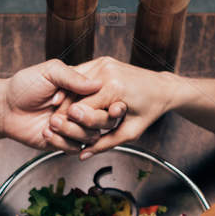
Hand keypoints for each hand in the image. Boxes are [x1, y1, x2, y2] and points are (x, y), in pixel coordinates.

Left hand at [2, 60, 123, 150]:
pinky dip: (60, 142)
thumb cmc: (26, 86)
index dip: (103, 102)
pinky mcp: (64, 144)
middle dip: (87, 118)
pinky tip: (46, 132)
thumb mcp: (50, 72)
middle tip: (69, 111)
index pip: (104, 99)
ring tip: (51, 121)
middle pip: (103, 121)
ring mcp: (74, 128)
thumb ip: (73, 77)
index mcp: (82, 91)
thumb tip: (98, 83)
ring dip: (71, 130)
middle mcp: (82, 110)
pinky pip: (74, 148)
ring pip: (90, 137)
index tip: (104, 104)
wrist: (6, 108)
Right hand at [45, 58, 177, 157]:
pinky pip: (81, 76)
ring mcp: (103, 63)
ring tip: (58, 115)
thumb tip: (83, 155)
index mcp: (114, 89)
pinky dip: (73, 89)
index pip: (82, 108)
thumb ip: (105, 143)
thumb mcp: (130, 132)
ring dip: (65, 100)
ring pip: (75, 84)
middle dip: (64, 112)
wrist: (161, 88)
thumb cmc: (149, 111)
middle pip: (75, 95)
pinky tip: (66, 100)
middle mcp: (107, 72)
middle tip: (53, 126)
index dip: (69, 123)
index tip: (57, 134)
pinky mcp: (101, 61)